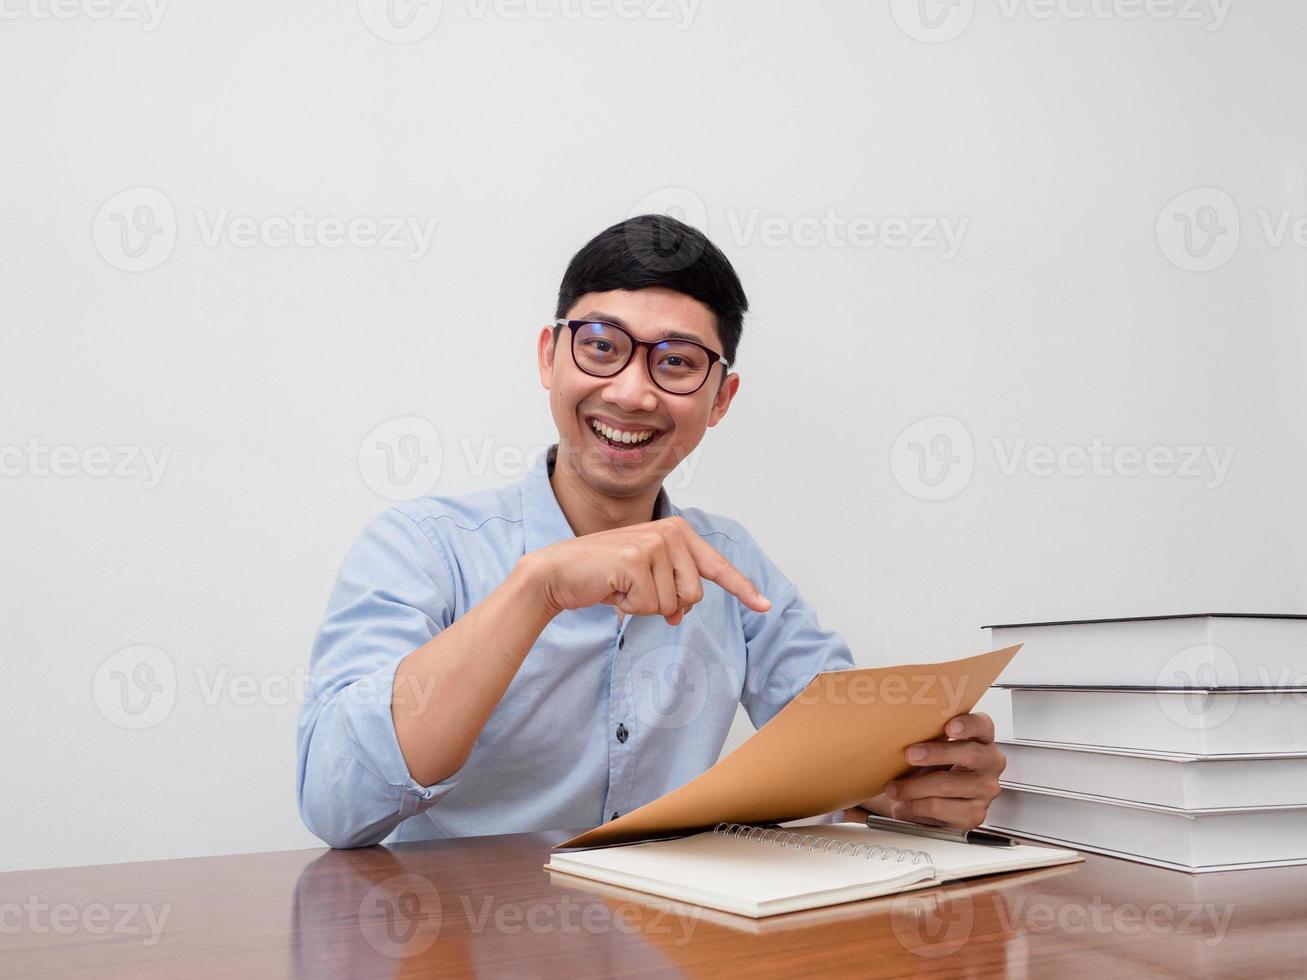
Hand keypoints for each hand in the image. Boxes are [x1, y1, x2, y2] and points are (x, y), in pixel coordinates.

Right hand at [524, 515, 770, 625]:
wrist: (559, 572)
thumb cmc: (604, 575)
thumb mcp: (645, 579)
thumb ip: (672, 591)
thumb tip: (682, 614)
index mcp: (678, 532)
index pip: (716, 567)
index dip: (742, 589)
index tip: (765, 606)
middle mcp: (671, 532)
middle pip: (694, 597)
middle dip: (665, 605)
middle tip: (634, 589)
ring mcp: (654, 543)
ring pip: (672, 605)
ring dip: (644, 607)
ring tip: (621, 587)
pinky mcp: (636, 559)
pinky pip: (650, 607)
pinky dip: (629, 608)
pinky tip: (612, 589)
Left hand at [876, 713, 1004, 829]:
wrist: (928, 801)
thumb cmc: (930, 766)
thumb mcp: (930, 746)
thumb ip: (925, 736)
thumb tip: (896, 730)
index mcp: (981, 738)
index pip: (982, 725)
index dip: (968, 725)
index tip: (949, 728)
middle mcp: (990, 762)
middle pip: (969, 754)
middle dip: (935, 754)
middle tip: (909, 754)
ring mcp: (985, 789)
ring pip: (947, 784)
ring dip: (914, 786)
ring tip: (894, 787)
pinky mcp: (975, 814)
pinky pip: (940, 808)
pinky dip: (917, 806)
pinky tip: (906, 804)